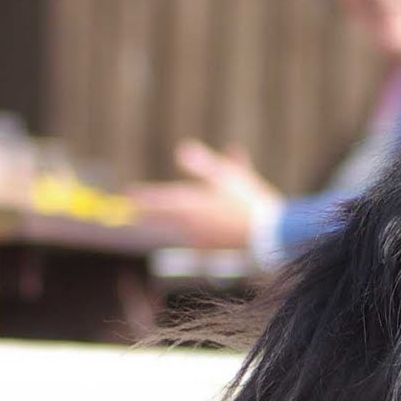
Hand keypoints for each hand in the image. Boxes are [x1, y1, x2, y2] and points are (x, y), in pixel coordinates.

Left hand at [129, 140, 279, 247]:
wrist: (270, 235)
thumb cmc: (247, 202)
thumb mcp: (226, 175)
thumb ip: (202, 164)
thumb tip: (181, 150)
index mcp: (191, 205)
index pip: (159, 200)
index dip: (144, 197)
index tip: (130, 195)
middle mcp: (192, 225)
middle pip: (165, 218)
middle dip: (152, 213)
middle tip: (136, 211)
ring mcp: (202, 240)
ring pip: (183, 228)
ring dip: (176, 221)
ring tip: (172, 218)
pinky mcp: (215, 251)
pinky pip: (201, 238)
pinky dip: (200, 230)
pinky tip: (203, 230)